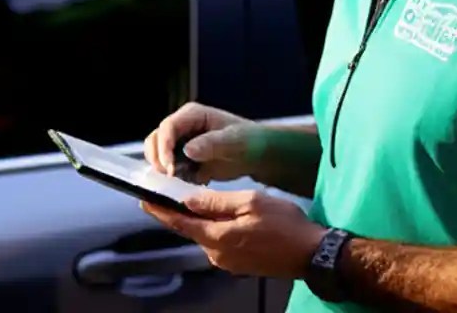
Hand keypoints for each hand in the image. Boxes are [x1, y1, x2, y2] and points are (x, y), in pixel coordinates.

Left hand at [141, 189, 324, 278]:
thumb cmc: (286, 225)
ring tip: (198, 199)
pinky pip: (218, 242)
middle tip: (167, 193)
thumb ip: (216, 202)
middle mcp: (217, 253)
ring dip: (200, 219)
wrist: (312, 254)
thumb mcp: (250, 202)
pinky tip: (222, 216)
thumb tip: (188, 199)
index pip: (178, 222)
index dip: (159, 209)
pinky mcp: (237, 263)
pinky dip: (214, 228)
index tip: (144, 198)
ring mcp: (227, 261)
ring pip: (204, 234)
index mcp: (217, 237)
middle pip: (189, 228)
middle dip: (178, 211)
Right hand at [144, 102, 259, 182]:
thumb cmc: (248, 141)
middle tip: (168, 177)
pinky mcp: (182, 159)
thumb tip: (188, 150)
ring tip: (174, 182)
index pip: (168, 127)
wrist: (257, 155)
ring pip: (156, 153)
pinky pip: (167, 167)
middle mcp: (181, 127)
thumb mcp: (234, 141)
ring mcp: (179, 143)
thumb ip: (212, 143)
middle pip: (155, 139)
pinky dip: (169, 176)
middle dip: (158, 158)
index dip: (164, 146)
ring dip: (161, 168)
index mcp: (192, 115)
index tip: (169, 167)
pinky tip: (182, 185)